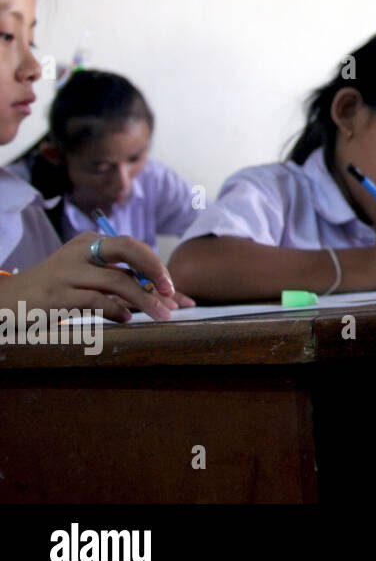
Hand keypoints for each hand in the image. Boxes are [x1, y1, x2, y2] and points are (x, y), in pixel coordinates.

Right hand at [0, 232, 186, 322]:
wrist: (8, 301)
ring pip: (117, 281)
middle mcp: (80, 251)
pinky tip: (126, 318)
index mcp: (90, 242)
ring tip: (161, 315)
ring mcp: (67, 272)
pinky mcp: (57, 295)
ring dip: (144, 300)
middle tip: (170, 294)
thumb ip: (118, 281)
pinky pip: (96, 300)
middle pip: (128, 250)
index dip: (156, 267)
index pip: (132, 248)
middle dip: (155, 271)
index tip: (173, 290)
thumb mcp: (87, 278)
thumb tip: (163, 296)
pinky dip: (116, 310)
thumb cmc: (57, 290)